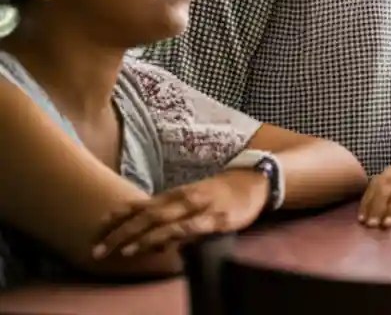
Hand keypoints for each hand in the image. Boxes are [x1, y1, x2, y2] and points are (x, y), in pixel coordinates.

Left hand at [93, 169, 268, 258]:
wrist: (254, 181)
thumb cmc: (220, 193)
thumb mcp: (191, 200)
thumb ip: (169, 218)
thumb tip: (145, 240)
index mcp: (173, 194)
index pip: (139, 205)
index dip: (116, 217)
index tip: (95, 228)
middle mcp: (181, 198)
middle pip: (145, 215)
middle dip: (119, 232)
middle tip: (97, 248)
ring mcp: (198, 207)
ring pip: (164, 221)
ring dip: (141, 236)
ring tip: (121, 251)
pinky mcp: (216, 218)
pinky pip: (189, 228)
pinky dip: (171, 235)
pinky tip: (160, 245)